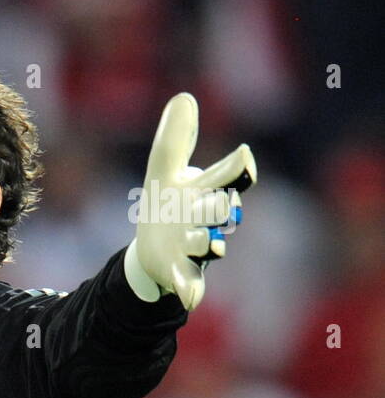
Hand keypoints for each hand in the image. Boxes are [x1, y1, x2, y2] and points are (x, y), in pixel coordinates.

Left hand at [125, 93, 256, 310]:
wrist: (154, 250)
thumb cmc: (167, 204)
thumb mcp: (164, 170)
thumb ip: (175, 139)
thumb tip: (184, 97)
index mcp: (204, 190)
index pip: (225, 176)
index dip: (235, 168)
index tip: (243, 157)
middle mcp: (205, 218)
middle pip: (219, 209)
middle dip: (217, 205)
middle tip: (217, 203)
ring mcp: (195, 246)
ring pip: (206, 243)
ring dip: (204, 241)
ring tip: (205, 243)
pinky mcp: (182, 272)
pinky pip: (191, 282)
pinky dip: (191, 290)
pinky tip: (191, 299)